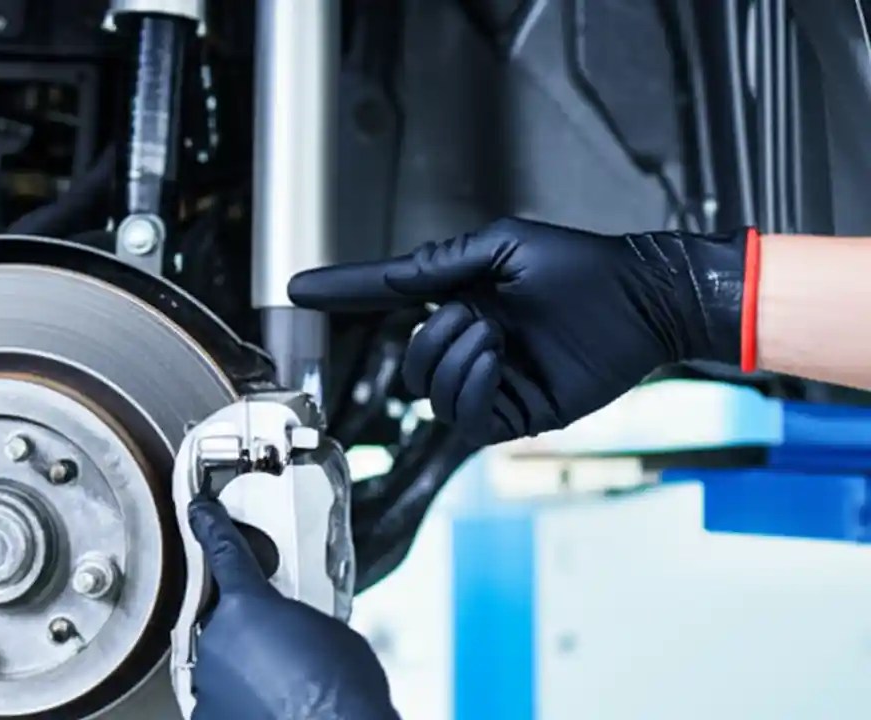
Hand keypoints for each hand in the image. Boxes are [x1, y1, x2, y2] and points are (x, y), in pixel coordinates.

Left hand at [188, 498, 397, 719]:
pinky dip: (239, 698)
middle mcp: (218, 638)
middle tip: (282, 643)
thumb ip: (298, 613)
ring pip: (219, 658)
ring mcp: (208, 680)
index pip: (224, 552)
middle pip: (223, 616)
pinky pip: (219, 696)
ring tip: (283, 681)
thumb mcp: (330, 629)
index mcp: (247, 604)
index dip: (210, 526)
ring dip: (242, 663)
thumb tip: (296, 625)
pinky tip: (269, 704)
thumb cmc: (343, 689)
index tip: (198, 513)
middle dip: (247, 623)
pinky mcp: (206, 715)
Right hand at [289, 218, 746, 444]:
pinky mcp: (518, 414)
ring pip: (434, 395)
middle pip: (411, 366)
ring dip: (453, 364)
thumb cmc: (580, 266)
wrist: (641, 299)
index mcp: (461, 302)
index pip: (388, 303)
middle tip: (475, 318)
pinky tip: (495, 360)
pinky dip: (470, 388)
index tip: (297, 289)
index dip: (343, 294)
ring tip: (495, 336)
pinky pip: (467, 418)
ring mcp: (494, 384)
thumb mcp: (500, 246)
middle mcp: (470, 346)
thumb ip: (438, 265)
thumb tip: (388, 278)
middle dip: (430, 342)